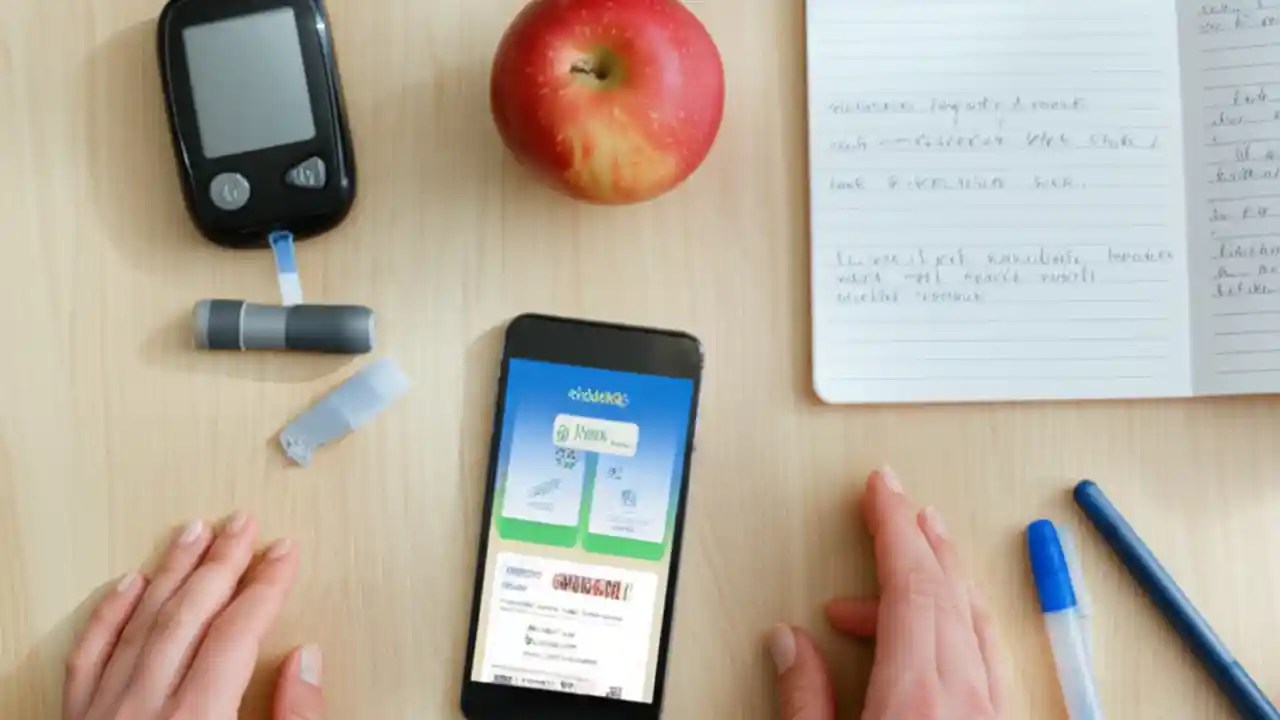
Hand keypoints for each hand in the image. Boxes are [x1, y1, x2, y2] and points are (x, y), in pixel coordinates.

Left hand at [63, 513, 325, 719]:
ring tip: (195, 533)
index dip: (266, 587)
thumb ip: (295, 718)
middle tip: (243, 524)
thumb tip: (306, 660)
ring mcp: (105, 714)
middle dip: (222, 563)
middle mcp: (145, 710)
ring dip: (172, 572)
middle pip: (188, 616)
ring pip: (140, 624)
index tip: (284, 552)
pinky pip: (90, 657)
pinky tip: (131, 583)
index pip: (237, 633)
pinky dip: (110, 616)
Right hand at [769, 468, 1007, 719]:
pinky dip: (970, 619)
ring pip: (976, 623)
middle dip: (916, 537)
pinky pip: (994, 658)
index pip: (909, 587)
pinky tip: (957, 612)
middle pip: (945, 594)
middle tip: (892, 501)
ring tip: (921, 544)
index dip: (892, 528)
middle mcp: (966, 701)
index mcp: (914, 698)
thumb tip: (789, 643)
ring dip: (946, 574)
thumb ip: (804, 699)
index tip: (880, 490)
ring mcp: (993, 716)